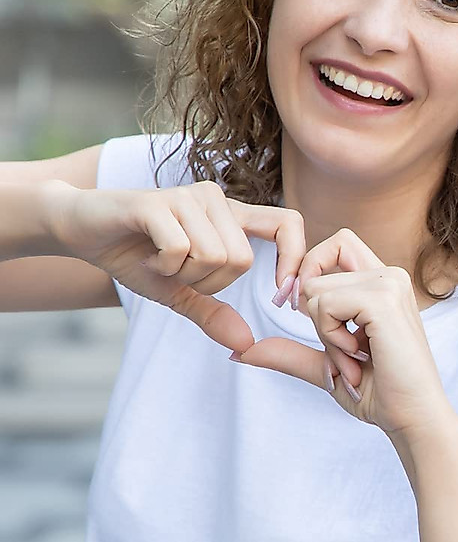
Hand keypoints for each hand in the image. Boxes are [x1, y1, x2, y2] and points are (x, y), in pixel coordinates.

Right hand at [46, 181, 304, 351]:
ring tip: (159, 261)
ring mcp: (188, 196)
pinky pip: (181, 250)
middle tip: (178, 272)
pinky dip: (161, 266)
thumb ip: (214, 314)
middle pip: (241, 261)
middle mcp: (216, 199)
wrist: (80, 230)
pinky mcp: (158, 202)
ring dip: (181, 274)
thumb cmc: (135, 256)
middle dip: (208, 283)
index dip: (293, 260)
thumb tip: (246, 345)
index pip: (288, 224)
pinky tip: (145, 256)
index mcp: (232, 216)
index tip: (279, 295)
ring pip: (213, 256)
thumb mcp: (180, 292)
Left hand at [234, 229, 457, 441]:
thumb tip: (241, 351)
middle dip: (313, 310)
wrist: (412, 418)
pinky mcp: (383, 300)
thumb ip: (290, 352)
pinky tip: (357, 354)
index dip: (309, 268)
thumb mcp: (326, 367)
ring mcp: (390, 284)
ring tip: (353, 357)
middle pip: (318, 265)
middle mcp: (390, 276)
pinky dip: (330, 336)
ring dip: (323, 331)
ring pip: (316, 288)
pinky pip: (324, 305)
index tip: (300, 309)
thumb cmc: (381, 393)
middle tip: (341, 346)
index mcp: (382, 283)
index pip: (337, 244)